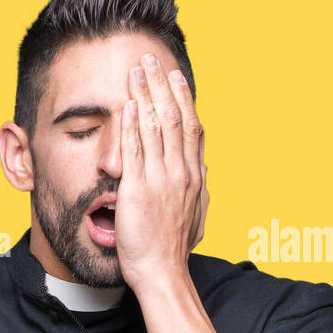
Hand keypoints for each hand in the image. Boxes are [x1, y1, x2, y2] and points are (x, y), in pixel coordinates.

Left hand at [114, 54, 208, 292]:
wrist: (162, 272)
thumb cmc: (172, 249)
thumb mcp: (194, 215)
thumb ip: (197, 191)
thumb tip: (203, 175)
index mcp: (193, 177)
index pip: (192, 127)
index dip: (183, 98)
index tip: (175, 76)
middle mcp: (181, 173)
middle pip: (175, 118)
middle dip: (161, 86)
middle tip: (150, 59)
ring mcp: (161, 180)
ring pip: (156, 127)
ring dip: (145, 95)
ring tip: (136, 71)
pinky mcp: (139, 190)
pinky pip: (136, 150)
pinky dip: (133, 125)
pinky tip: (129, 105)